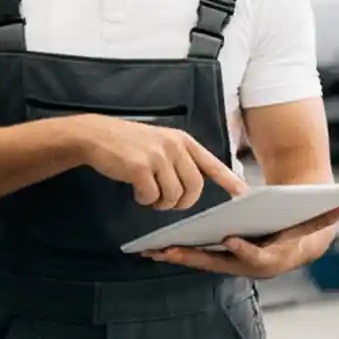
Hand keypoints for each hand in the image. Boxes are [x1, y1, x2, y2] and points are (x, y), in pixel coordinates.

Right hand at [72, 114, 248, 209]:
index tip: (242, 194)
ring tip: (148, 193)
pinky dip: (144, 200)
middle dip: (182, 202)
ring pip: (173, 195)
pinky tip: (135, 191)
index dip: (228, 180)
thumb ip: (178, 157)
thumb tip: (193, 183)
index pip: (211, 163)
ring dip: (160, 202)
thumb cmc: (128, 143)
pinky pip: (151, 197)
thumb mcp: (159, 141)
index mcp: (182, 140)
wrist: (96, 135)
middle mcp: (173, 146)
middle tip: (167, 202)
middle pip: (193, 187)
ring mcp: (157, 156)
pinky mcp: (140, 167)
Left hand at [142, 205, 338, 277]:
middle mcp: (254, 265)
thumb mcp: (317, 217)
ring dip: (178, 256)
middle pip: (221, 263)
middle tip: (170, 250)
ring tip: (152, 248)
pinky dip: (178, 251)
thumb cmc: (305, 222)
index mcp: (278, 256)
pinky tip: (156, 245)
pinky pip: (198, 256)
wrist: (301, 238)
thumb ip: (328, 214)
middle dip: (195, 257)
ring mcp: (237, 264)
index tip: (230, 240)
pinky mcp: (223, 258)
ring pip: (204, 262)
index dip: (246, 251)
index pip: (261, 258)